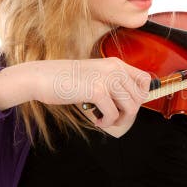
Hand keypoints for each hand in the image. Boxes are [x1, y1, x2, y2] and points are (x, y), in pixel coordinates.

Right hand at [28, 57, 150, 134]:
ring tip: (105, 120)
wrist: (42, 77)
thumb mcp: (95, 76)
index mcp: (115, 64)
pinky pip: (113, 114)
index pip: (145, 80)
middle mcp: (115, 69)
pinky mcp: (97, 90)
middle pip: (139, 98)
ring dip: (119, 120)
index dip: (141, 96)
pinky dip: (106, 122)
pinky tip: (96, 120)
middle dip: (128, 113)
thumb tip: (132, 104)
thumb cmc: (65, 80)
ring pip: (130, 108)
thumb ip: (112, 85)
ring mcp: (107, 78)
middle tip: (113, 117)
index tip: (126, 105)